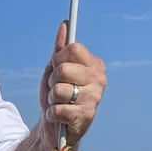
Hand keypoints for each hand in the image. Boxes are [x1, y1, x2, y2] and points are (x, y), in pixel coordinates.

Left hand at [38, 21, 105, 147]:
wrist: (53, 125)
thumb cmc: (56, 95)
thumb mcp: (55, 69)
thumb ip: (60, 49)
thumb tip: (65, 25)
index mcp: (93, 65)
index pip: (74, 49)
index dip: (59, 58)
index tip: (56, 68)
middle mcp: (98, 80)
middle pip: (64, 68)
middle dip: (53, 81)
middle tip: (56, 89)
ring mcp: (94, 98)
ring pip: (60, 90)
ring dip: (52, 99)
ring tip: (58, 103)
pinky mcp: (86, 117)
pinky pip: (58, 109)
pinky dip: (52, 114)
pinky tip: (58, 117)